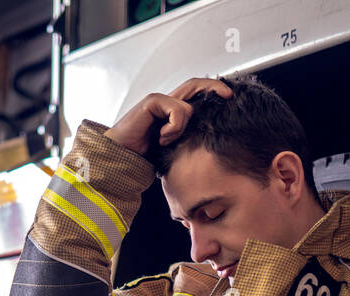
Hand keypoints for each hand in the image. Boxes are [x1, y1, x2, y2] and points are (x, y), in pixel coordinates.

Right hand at [103, 76, 232, 155]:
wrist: (120, 157)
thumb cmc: (143, 155)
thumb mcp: (173, 148)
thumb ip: (187, 137)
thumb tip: (210, 134)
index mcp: (171, 113)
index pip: (195, 94)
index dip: (212, 91)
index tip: (230, 97)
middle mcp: (167, 104)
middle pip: (194, 85)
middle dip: (213, 86)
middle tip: (228, 94)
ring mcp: (159, 101)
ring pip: (187, 106)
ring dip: (181, 128)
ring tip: (166, 140)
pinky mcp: (153, 102)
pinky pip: (177, 111)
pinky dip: (173, 127)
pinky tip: (161, 137)